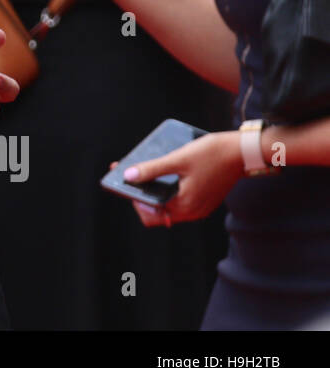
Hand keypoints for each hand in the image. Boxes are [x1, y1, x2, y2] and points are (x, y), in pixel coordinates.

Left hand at [118, 130, 242, 227]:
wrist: (243, 152)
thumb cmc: (213, 154)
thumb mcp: (178, 159)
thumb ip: (152, 169)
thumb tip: (128, 175)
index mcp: (185, 205)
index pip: (150, 214)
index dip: (134, 200)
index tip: (124, 182)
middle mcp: (192, 212)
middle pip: (157, 212)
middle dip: (141, 194)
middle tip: (130, 174)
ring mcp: (199, 207)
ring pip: (168, 206)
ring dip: (154, 192)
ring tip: (142, 172)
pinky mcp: (203, 200)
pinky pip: (179, 201)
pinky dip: (167, 191)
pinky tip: (161, 174)